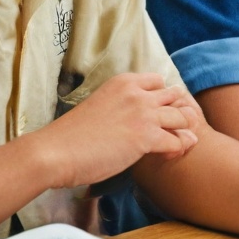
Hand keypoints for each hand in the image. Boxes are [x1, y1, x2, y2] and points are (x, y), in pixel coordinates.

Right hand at [32, 73, 198, 189]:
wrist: (55, 152)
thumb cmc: (71, 136)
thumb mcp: (100, 106)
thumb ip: (120, 106)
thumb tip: (132, 120)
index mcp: (123, 82)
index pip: (158, 81)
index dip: (164, 98)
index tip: (160, 114)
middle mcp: (137, 93)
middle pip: (176, 96)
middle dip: (179, 112)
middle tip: (175, 130)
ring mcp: (143, 113)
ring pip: (182, 117)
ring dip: (183, 131)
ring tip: (176, 144)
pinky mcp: (146, 137)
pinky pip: (177, 141)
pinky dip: (177, 149)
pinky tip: (167, 156)